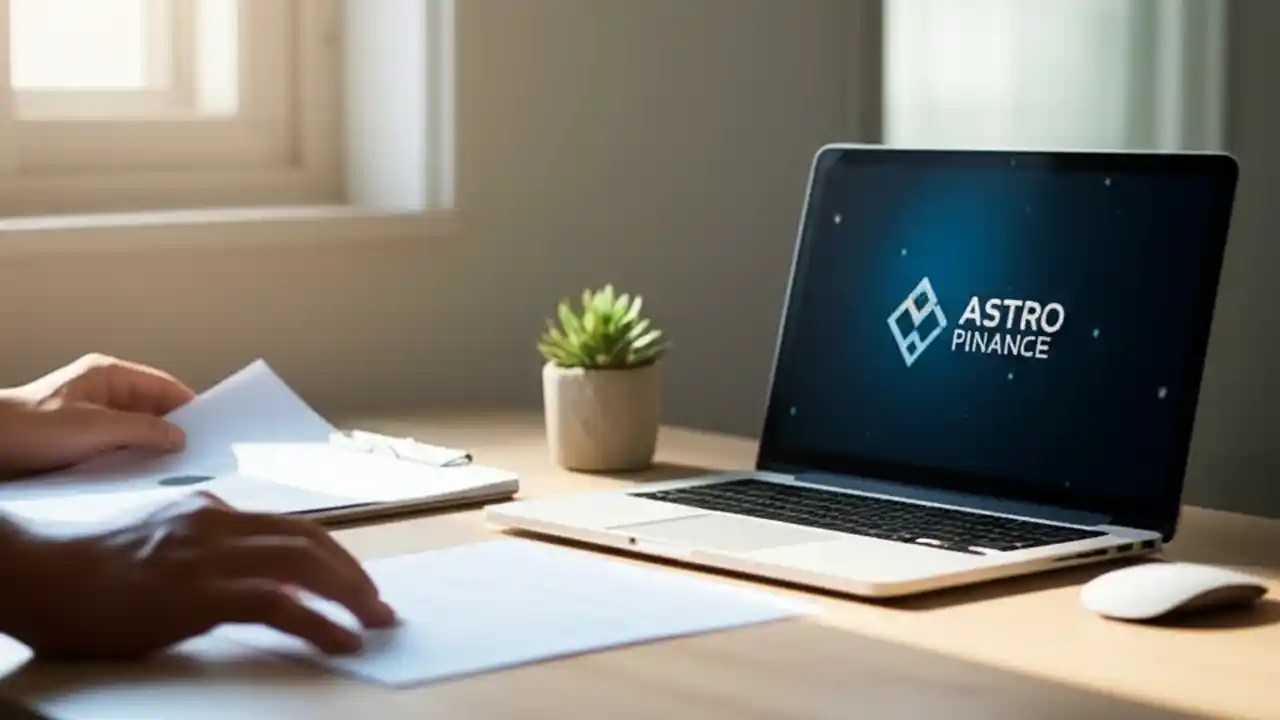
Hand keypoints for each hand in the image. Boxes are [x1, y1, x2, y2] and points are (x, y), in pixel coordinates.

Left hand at [0, 354, 196, 475]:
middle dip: (171, 430)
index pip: (164, 386)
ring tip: (170, 467)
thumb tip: (179, 438)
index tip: (212, 428)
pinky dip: (130, 458)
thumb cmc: (32, 428)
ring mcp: (89, 415)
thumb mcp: (98, 428)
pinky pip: (117, 446)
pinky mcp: (78, 439)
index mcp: (109, 375)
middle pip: (152, 409)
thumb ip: (144, 431)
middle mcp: (101, 391)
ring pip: (134, 430)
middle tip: (196, 452)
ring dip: (148, 447)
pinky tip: (139, 476)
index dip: (189, 406)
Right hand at [0, 493, 395, 658]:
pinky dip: (319, 623)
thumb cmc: (83, 567)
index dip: (332, 554)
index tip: (353, 581)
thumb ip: (201, 546)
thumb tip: (243, 570)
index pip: (290, 526)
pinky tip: (341, 640)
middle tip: (378, 605)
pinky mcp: (196, 593)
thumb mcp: (155, 542)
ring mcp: (208, 556)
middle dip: (353, 573)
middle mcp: (216, 524)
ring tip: (374, 621)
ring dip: (350, 594)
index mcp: (208, 511)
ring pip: (303, 563)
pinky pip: (277, 605)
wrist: (34, 570)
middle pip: (309, 539)